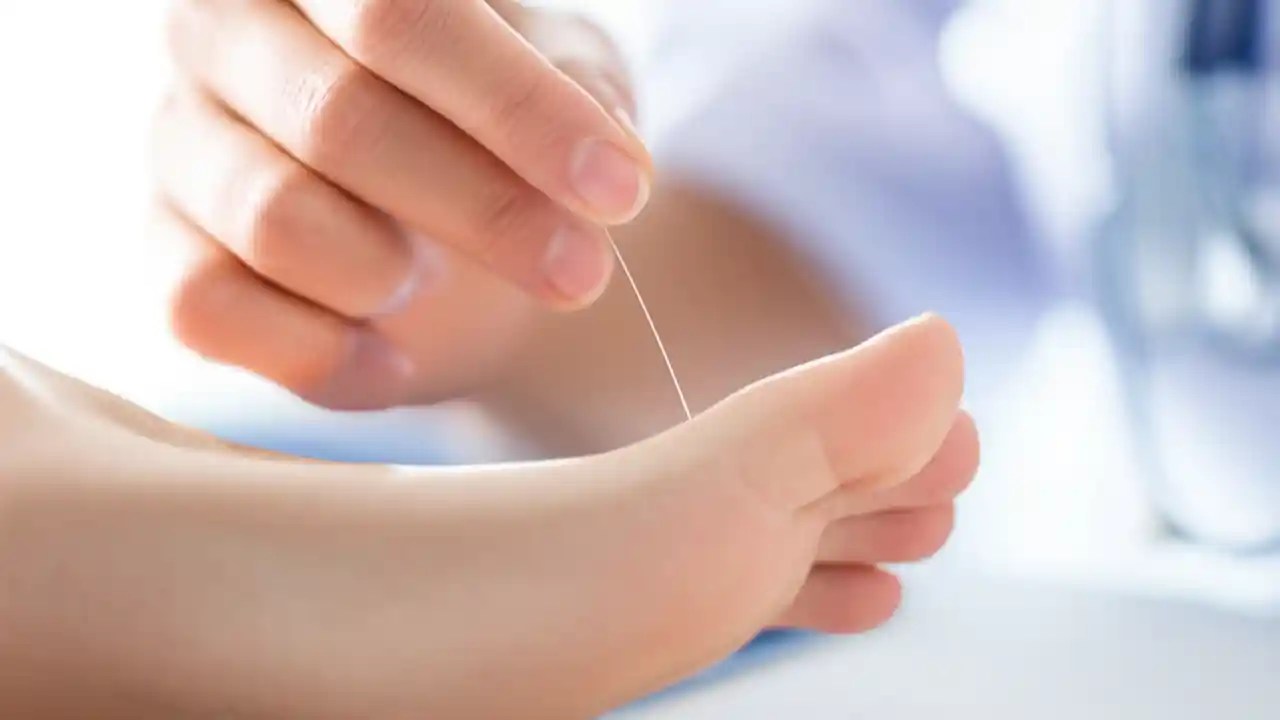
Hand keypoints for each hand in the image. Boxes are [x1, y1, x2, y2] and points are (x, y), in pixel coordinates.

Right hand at [153, 0, 648, 407]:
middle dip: (483, 212)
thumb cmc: (506, 126)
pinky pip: (203, 309)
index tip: (620, 190)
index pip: (402, 16)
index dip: (518, 110)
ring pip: (274, 217)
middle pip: (339, 120)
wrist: (445, 216)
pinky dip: (317, 352)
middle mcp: (225, 29)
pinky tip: (395, 356)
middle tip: (583, 273)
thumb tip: (601, 164)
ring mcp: (181, 138)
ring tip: (439, 282)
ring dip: (390, 276)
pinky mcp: (162, 245)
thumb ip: (581, 103)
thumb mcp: (568, 88)